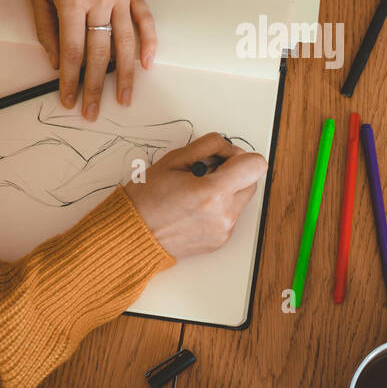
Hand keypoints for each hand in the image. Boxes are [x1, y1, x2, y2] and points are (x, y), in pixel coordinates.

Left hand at [30, 0, 157, 120]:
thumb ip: (46, 28)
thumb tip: (58, 63)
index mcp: (70, 0)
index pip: (72, 50)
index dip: (70, 79)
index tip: (68, 100)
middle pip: (98, 52)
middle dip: (94, 86)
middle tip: (92, 111)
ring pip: (125, 42)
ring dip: (124, 75)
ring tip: (123, 99)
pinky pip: (146, 20)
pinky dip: (149, 43)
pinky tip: (147, 65)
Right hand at [123, 133, 267, 260]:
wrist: (131, 236)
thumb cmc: (147, 198)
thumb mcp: (174, 159)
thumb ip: (209, 146)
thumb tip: (229, 149)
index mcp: (213, 192)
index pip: (256, 165)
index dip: (241, 156)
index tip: (223, 158)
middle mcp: (224, 214)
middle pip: (251, 182)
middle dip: (234, 173)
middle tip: (205, 173)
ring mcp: (223, 230)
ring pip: (241, 199)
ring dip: (227, 190)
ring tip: (197, 191)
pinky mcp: (220, 240)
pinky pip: (230, 215)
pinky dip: (218, 207)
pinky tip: (194, 208)